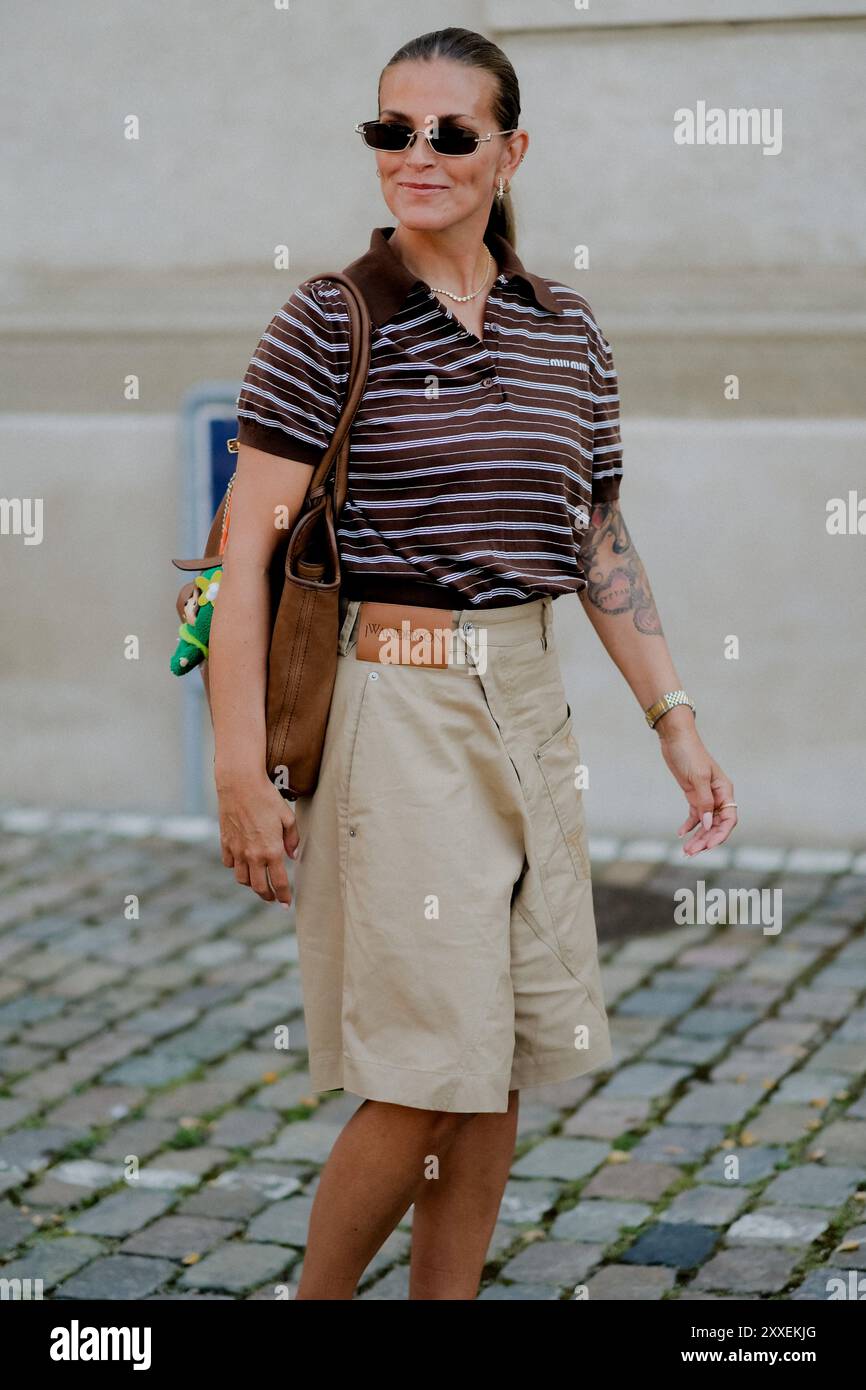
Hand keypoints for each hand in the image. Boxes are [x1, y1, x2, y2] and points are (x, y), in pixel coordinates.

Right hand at [216, 770, 299, 905]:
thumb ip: (292, 839)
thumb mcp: (287, 817)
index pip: (278, 883)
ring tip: (258, 882)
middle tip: (272, 897)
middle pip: (258, 887)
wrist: (240, 785)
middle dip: (267, 896)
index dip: (283, 896)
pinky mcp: (225, 843)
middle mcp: (253, 855)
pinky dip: (236, 867)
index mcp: (272, 851)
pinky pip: (230, 864)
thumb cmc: (267, 798)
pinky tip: (243, 863)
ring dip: (251, 884)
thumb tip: (293, 855)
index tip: (286, 904)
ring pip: (242, 879)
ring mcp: (237, 851)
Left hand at [656, 719, 737, 855]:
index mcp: (725, 790)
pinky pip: (695, 816)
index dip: (721, 834)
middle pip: (716, 825)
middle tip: (691, 852)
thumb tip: (708, 824)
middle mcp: (718, 796)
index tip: (708, 846)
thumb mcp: (697, 778)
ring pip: (705, 823)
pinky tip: (680, 834)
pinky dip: (689, 826)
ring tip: (686, 850)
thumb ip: (704, 802)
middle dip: (706, 840)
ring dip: (697, 837)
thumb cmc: (689, 753)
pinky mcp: (693, 795)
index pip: (729, 819)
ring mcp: (705, 797)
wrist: (675, 739)